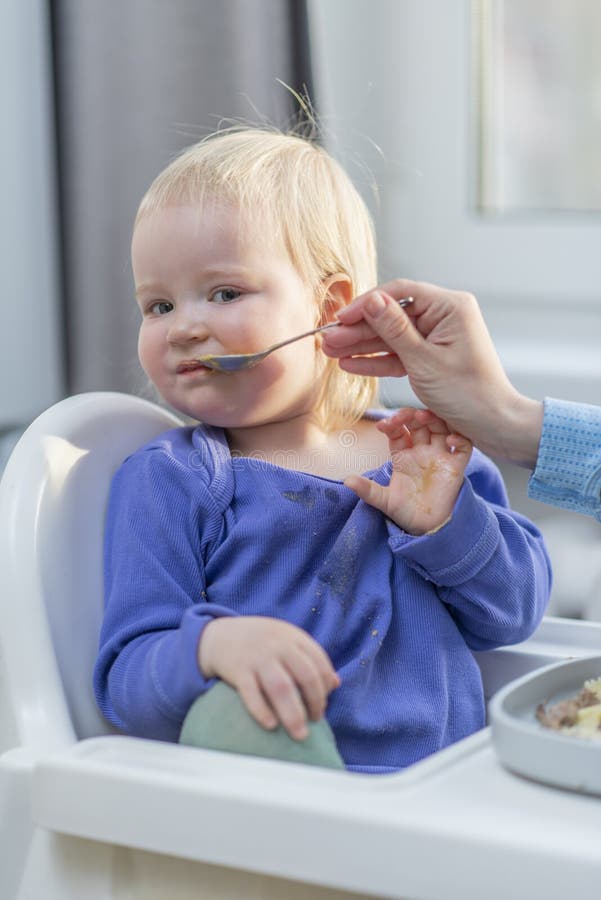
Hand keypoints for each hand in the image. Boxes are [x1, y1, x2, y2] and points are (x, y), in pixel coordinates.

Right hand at [198, 616, 339, 739]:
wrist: (219, 635)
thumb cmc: (259, 643)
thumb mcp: (286, 641)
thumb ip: (310, 658)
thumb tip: (335, 683)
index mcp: (293, 637)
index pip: (319, 661)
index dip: (325, 686)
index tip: (322, 705)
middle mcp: (278, 646)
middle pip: (305, 675)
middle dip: (315, 702)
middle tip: (315, 721)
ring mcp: (257, 658)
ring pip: (281, 687)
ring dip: (293, 714)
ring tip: (300, 734)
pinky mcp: (237, 670)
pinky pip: (251, 693)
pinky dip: (262, 711)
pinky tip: (271, 725)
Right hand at [322, 279, 542, 466]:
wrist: (492, 425)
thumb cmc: (468, 393)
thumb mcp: (424, 361)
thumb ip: (394, 329)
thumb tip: (371, 300)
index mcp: (450, 307)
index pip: (400, 294)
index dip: (367, 304)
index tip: (341, 317)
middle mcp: (444, 317)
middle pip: (392, 316)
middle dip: (358, 329)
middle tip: (328, 338)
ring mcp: (436, 338)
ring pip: (391, 337)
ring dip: (362, 345)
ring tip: (331, 351)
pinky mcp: (430, 358)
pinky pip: (398, 354)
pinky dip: (377, 360)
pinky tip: (351, 364)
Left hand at [345, 408, 471, 534]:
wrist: (427, 529)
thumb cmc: (406, 513)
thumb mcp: (385, 501)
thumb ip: (368, 490)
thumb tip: (346, 481)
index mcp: (404, 456)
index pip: (399, 431)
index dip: (392, 424)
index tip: (383, 425)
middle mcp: (422, 452)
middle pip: (420, 423)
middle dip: (412, 415)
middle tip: (405, 416)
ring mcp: (439, 457)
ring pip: (441, 428)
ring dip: (434, 419)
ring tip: (424, 417)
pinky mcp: (455, 467)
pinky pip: (462, 447)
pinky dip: (459, 439)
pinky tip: (449, 440)